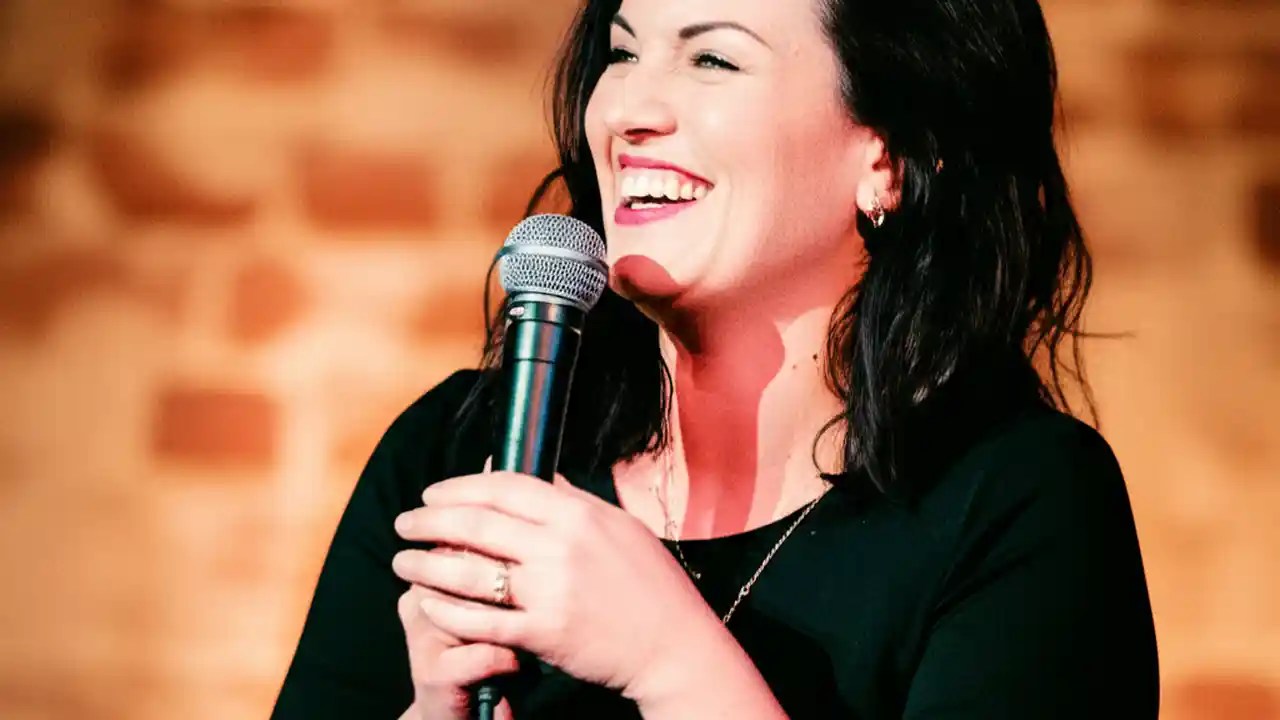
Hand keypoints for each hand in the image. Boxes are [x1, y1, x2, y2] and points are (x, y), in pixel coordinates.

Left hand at [391, 471, 722, 700]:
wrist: (674, 644)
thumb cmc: (651, 583)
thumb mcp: (620, 526)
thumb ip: (575, 500)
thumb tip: (540, 477)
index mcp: (578, 514)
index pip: (504, 487)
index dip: (459, 487)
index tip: (433, 493)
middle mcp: (560, 547)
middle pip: (478, 524)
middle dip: (430, 521)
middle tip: (404, 524)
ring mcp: (551, 592)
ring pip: (470, 572)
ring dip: (427, 565)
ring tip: (403, 563)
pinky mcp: (544, 634)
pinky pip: (481, 620)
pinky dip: (448, 610)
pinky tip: (427, 603)